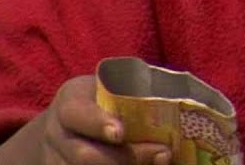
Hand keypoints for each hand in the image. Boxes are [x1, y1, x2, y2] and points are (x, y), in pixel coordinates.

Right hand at [0, 76, 170, 164]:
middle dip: (127, 158)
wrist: (66, 126)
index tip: (121, 132)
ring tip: (161, 163)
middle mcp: (57, 136)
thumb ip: (138, 90)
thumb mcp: (112, 86)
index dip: (97, 123)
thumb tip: (188, 101)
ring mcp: (56, 161)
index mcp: (69, 103)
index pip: (77, 114)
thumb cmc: (102, 100)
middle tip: (163, 153)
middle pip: (84, 156)